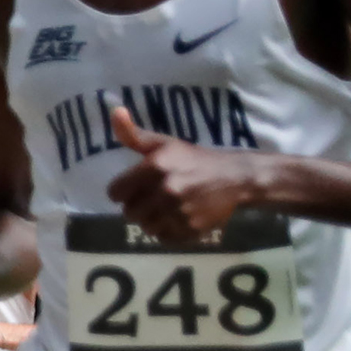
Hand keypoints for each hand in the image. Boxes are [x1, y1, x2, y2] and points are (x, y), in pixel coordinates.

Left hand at [106, 106, 255, 240]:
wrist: (235, 177)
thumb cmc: (195, 159)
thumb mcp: (165, 144)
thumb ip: (135, 135)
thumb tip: (115, 111)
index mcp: (154, 167)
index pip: (115, 192)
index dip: (122, 192)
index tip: (134, 189)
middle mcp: (165, 190)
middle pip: (129, 212)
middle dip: (138, 206)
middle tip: (153, 199)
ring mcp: (178, 212)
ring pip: (145, 227)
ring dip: (152, 221)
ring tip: (166, 210)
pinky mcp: (190, 229)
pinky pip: (163, 238)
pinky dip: (168, 232)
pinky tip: (177, 219)